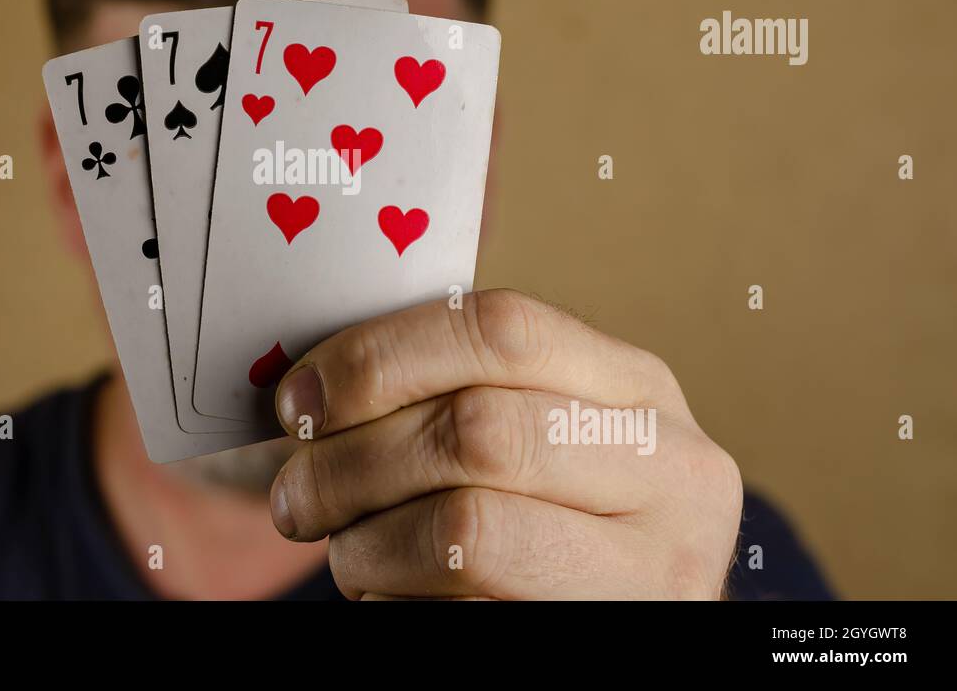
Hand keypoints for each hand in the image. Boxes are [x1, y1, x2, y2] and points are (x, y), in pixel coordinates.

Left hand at [269, 289, 742, 598]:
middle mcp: (670, 471)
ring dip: (366, 543)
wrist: (626, 610)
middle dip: (353, 461)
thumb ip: (454, 388)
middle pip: (476, 430)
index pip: (501, 329)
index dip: (380, 356)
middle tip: (295, 494)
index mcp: (637, 387)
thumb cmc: (550, 506)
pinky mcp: (599, 636)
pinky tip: (395, 592)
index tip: (300, 398)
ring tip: (347, 550)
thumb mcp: (538, 425)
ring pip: (465, 531)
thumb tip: (304, 389)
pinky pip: (461, 611)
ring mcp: (648, 571)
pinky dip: (396, 600)